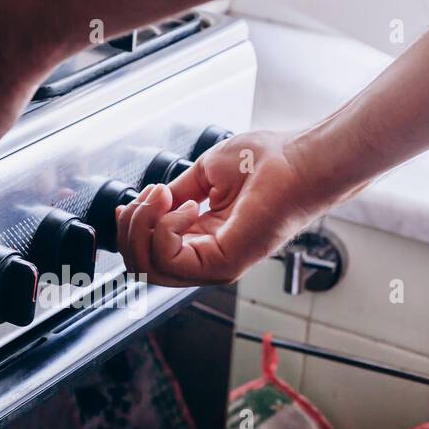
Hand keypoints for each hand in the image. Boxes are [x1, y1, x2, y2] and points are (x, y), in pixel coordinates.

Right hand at [116, 130, 330, 285]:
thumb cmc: (267, 163)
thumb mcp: (204, 175)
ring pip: (149, 268)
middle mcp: (207, 259)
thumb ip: (175, 196)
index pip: (148, 253)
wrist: (299, 160)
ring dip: (144, 226)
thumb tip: (149, 204)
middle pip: (141, 267)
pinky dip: (164, 229)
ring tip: (165, 198)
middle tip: (152, 196)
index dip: (131, 226)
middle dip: (130, 228)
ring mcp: (216, 266)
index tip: (143, 195)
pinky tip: (187, 206)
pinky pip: (170, 260)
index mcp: (203, 239)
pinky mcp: (224, 265)